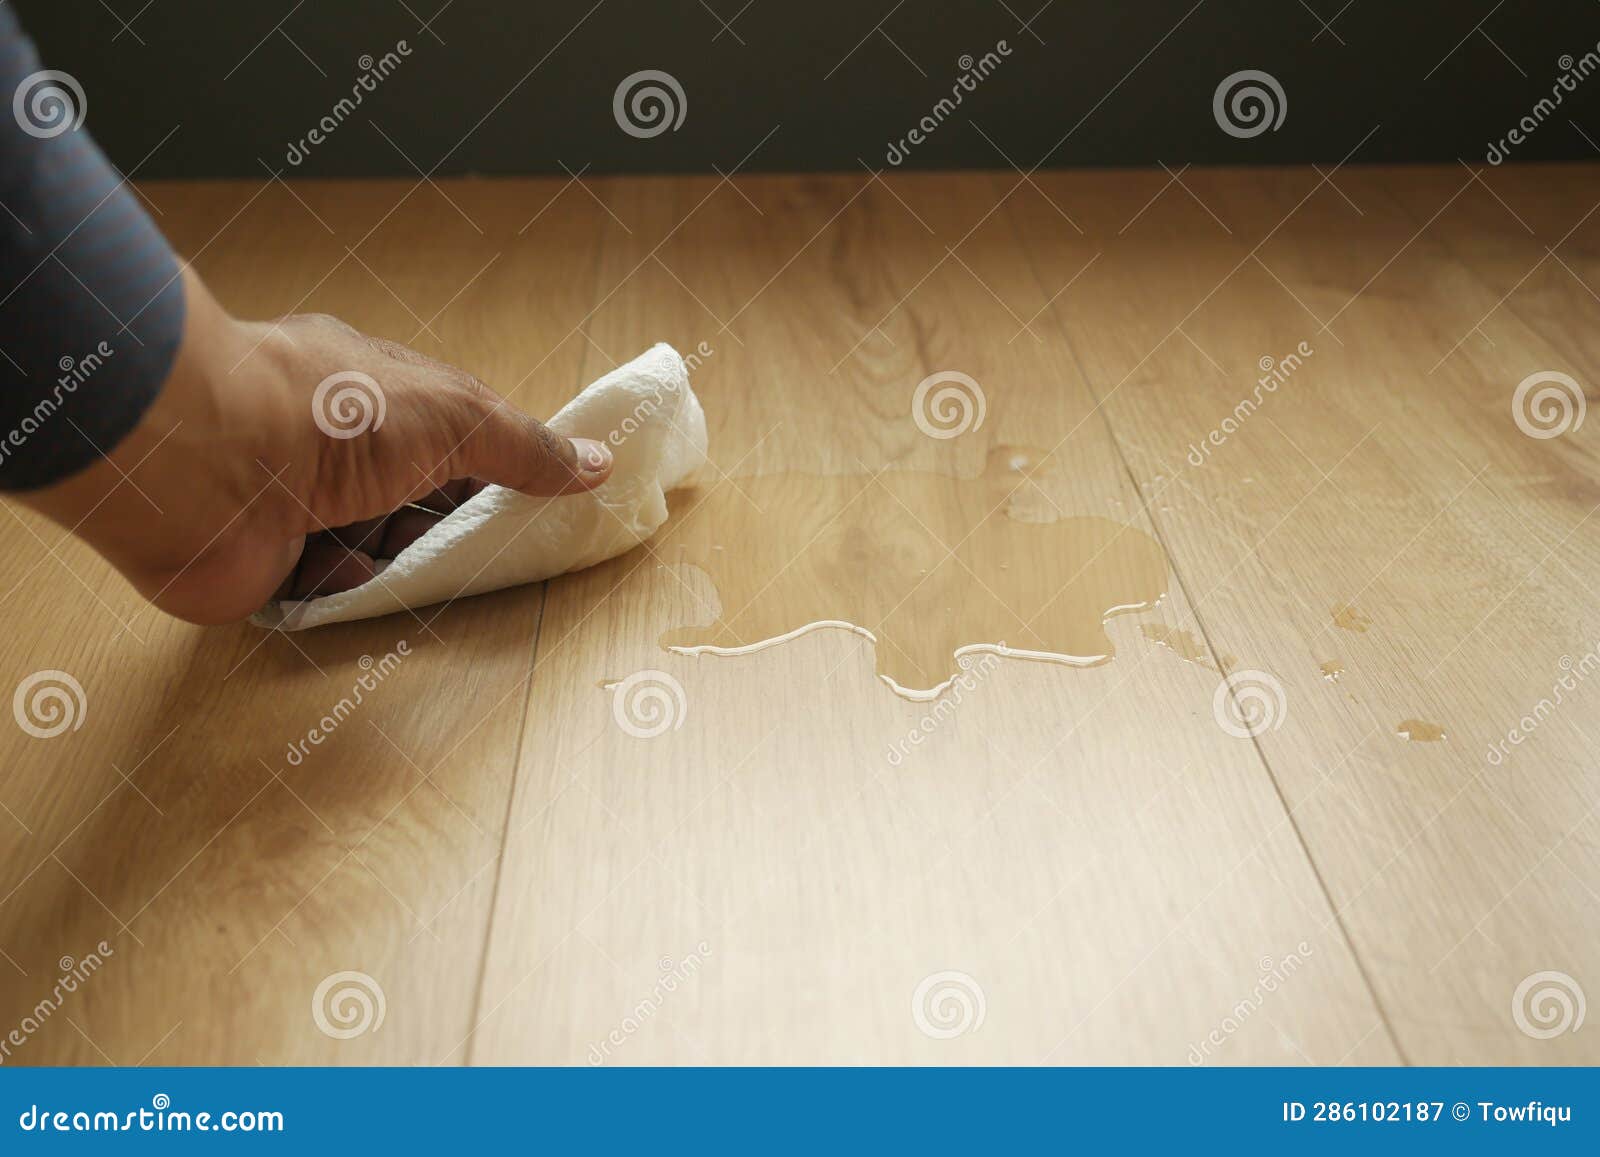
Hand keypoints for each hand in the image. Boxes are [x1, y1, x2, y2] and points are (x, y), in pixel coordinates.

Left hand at [22, 269, 613, 623]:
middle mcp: (330, 445)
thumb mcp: (454, 416)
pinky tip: (346, 576)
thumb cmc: (330, 416)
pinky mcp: (267, 563)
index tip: (530, 508)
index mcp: (371, 390)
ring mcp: (296, 504)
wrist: (206, 467)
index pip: (448, 436)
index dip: (489, 472)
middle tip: (478, 549)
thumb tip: (597, 462)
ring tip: (400, 558)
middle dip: (444, 528)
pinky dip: (345, 589)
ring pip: (375, 550)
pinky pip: (327, 589)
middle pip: (414, 502)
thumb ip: (525, 447)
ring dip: (396, 561)